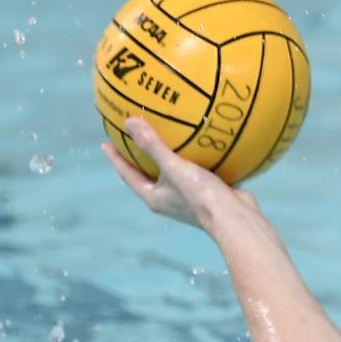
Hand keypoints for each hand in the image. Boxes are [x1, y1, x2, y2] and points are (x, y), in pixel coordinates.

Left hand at [103, 117, 242, 228]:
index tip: (105, 143)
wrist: (235, 219)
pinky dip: (195, 157)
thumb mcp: (174, 167)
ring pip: (172, 174)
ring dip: (168, 157)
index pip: (127, 175)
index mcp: (154, 197)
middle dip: (139, 158)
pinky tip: (202, 142)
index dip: (115, 158)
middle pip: (147, 175)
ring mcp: (188, 198)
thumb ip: (153, 145)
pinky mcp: (207, 194)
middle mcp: (168, 200)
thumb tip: (130, 122)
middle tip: (131, 138)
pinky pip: (196, 171)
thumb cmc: (200, 196)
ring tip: (166, 138)